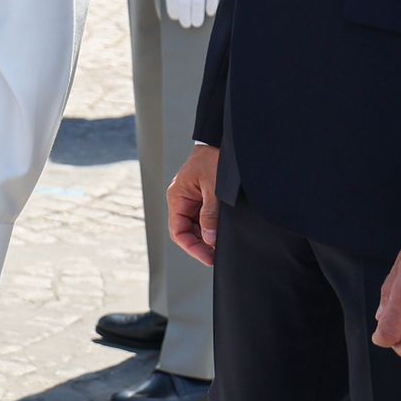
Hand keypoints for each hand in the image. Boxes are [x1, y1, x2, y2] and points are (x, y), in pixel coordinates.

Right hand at [168, 143, 220, 266]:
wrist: (221, 142)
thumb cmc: (213, 159)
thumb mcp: (213, 189)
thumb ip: (210, 215)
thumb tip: (209, 239)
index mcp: (177, 197)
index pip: (178, 231)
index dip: (192, 247)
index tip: (208, 258)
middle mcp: (182, 200)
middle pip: (187, 232)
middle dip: (201, 245)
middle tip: (218, 255)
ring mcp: (192, 200)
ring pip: (196, 228)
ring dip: (207, 238)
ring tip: (222, 246)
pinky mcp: (202, 199)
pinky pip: (203, 219)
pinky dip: (212, 229)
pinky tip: (222, 234)